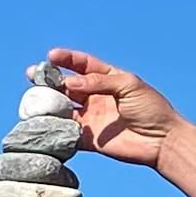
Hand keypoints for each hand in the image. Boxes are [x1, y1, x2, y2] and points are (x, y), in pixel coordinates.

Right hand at [42, 48, 176, 167]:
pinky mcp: (89, 138)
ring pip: (64, 108)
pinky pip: (67, 132)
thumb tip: (68, 81)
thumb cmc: (151, 108)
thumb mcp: (128, 86)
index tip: (51, 56)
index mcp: (108, 79)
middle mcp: (96, 97)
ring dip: (49, 103)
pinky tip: (42, 122)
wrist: (162, 141)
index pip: (83, 65)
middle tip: (33, 76)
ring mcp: (92, 117)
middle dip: (50, 80)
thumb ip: (98, 82)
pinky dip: (55, 128)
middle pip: (68, 86)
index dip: (67, 59)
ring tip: (33, 99)